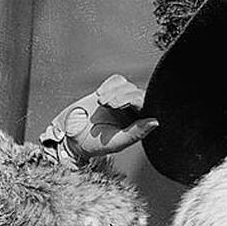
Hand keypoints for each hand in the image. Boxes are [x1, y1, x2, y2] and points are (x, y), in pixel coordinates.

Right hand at [40, 75, 158, 164]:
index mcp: (138, 122)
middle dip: (121, 95)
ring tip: (101, 103)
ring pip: (126, 85)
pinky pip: (117, 81)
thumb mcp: (117, 142)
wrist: (70, 138)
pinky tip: (99, 95)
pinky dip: (109, 86)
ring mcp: (121, 100)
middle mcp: (133, 110)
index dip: (131, 99)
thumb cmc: (96, 144)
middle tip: (105, 104)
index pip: (144, 103)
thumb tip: (156, 121)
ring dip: (112, 91)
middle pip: (135, 92)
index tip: (114, 105)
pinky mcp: (109, 92)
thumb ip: (137, 132)